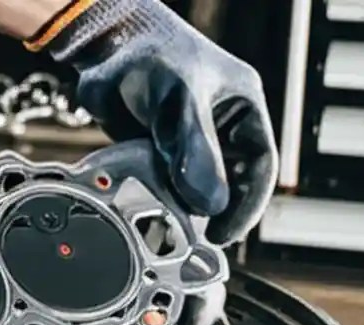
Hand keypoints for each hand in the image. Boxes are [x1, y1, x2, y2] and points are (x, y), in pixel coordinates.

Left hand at [47, 0, 277, 245]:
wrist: (102, 45)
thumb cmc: (149, 55)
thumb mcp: (180, 100)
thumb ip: (195, 150)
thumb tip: (211, 204)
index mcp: (242, 108)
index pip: (261, 165)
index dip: (248, 204)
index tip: (226, 233)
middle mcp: (220, 126)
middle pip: (232, 181)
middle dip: (218, 211)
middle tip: (202, 240)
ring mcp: (188, 138)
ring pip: (197, 185)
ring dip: (188, 208)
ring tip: (176, 230)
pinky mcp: (158, 148)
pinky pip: (167, 183)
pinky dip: (161, 199)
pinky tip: (151, 211)